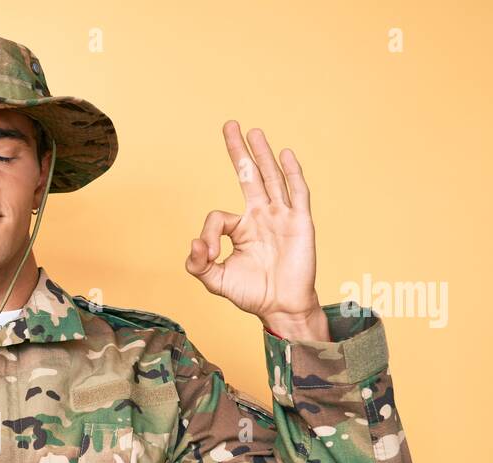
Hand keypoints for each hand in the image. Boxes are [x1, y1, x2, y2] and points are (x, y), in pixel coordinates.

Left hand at [184, 121, 325, 336]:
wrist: (281, 307)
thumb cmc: (252, 294)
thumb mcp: (216, 280)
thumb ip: (198, 264)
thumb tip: (193, 244)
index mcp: (241, 227)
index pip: (218, 216)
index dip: (207, 233)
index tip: (206, 252)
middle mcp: (261, 216)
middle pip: (248, 175)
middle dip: (239, 151)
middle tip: (230, 125)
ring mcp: (282, 216)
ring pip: (271, 178)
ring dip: (262, 154)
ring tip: (254, 132)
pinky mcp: (300, 222)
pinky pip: (296, 193)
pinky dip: (291, 173)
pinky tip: (284, 154)